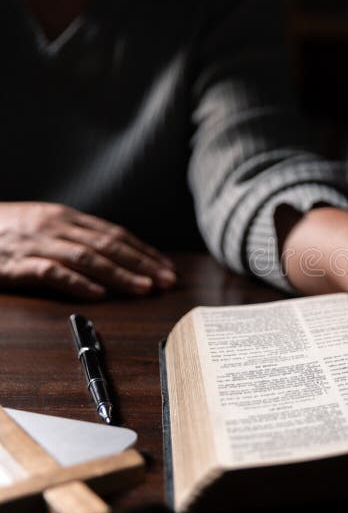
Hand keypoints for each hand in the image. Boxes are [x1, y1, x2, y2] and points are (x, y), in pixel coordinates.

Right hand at [0, 202, 176, 298]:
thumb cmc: (7, 230)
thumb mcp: (46, 226)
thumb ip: (78, 237)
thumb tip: (118, 255)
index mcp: (67, 218)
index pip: (115, 234)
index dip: (144, 252)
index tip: (167, 268)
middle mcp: (57, 227)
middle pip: (108, 245)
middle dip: (142, 264)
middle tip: (166, 280)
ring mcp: (38, 244)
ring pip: (87, 258)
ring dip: (120, 274)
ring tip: (143, 289)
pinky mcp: (17, 264)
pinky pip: (52, 273)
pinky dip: (77, 283)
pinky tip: (98, 294)